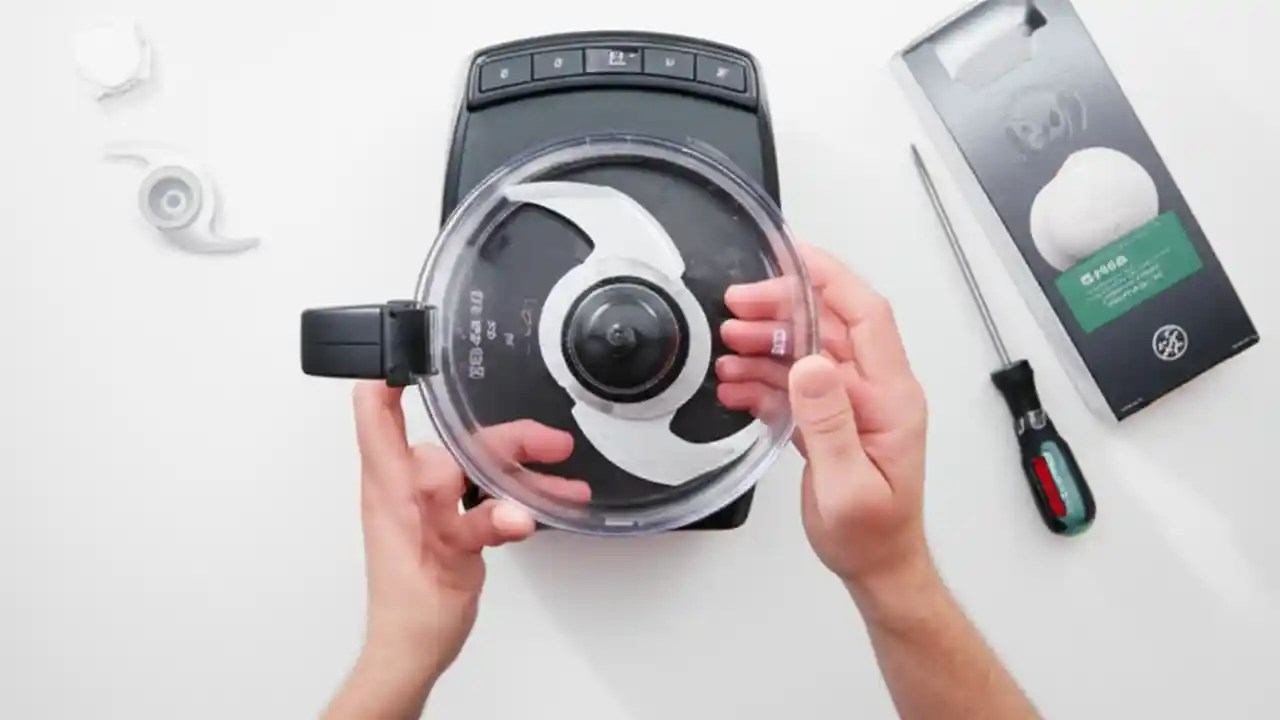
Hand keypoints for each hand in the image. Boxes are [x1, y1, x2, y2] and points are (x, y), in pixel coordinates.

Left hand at [325, 383, 582, 718]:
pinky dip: (517, 497)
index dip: (391, 373)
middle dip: (509, 438)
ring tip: (564, 480)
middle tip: (553, 444)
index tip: (411, 342)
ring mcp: (428, 505)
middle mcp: (407, 487)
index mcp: (393, 484)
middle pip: (456, 441)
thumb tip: (516, 509)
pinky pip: (486, 496)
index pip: (378, 412)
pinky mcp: (448, 523)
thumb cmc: (409, 608)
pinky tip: (545, 505)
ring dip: (523, 472)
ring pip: (479, 468)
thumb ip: (483, 528)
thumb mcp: (448, 560)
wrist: (413, 648)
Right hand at [717, 245, 930, 594]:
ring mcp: (853, 403)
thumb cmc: (872, 535)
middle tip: (736, 304)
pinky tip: (734, 382)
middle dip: (781, 306)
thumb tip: (810, 364)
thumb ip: (829, 423)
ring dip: (765, 341)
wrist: (877, 567)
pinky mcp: (831, 418)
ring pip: (806, 350)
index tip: (792, 254)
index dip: (830, 277)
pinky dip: (762, 377)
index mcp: (891, 397)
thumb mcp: (848, 485)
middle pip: (828, 325)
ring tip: (725, 342)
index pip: (865, 316)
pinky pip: (795, 382)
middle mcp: (875, 391)